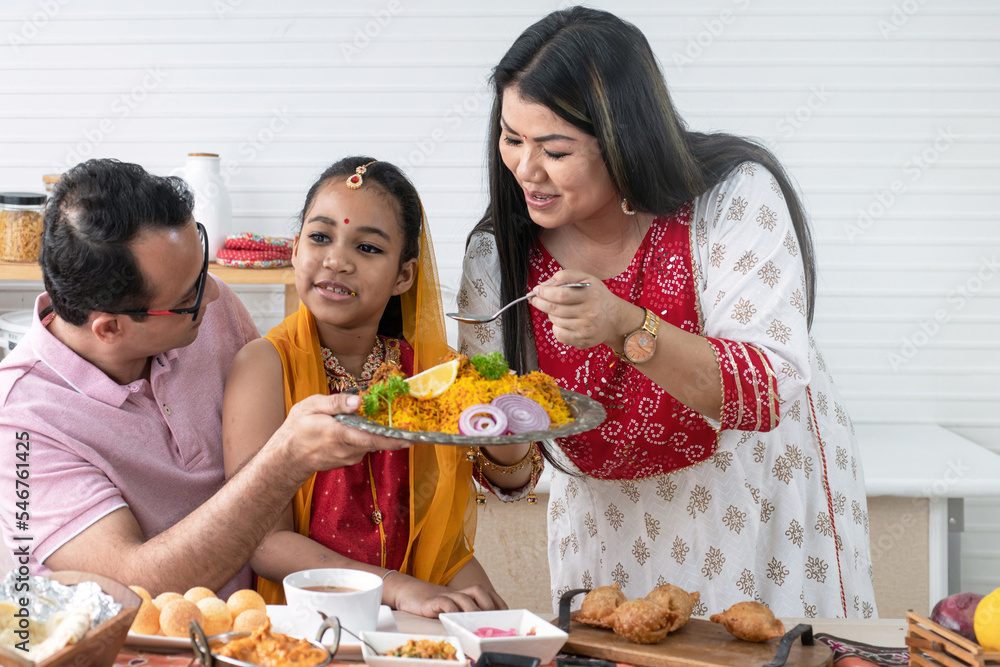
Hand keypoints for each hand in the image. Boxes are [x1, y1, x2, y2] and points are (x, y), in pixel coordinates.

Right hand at [276, 393, 410, 473]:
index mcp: (339, 434)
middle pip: (376, 441)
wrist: (287, 457)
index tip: (411, 437)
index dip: (393, 439)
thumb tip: (358, 400)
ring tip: (384, 417)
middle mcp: (347, 449)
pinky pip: (363, 446)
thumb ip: (335, 403)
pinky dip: (367, 437)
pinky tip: (364, 426)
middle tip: (409, 421)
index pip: (372, 439)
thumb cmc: (297, 429)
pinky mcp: (348, 459)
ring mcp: (349, 457)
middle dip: (392, 432)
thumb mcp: (310, 407)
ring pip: (370, 443)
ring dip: (378, 433)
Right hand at [388, 573, 506, 616]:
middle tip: (492, 618)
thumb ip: (465, 614)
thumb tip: (485, 628)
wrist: (409, 593)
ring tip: (476, 620)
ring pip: (463, 596)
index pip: (487, 593)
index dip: (498, 601)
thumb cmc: (434, 604)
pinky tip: (454, 617)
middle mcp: (458, 593)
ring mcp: (445, 596)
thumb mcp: (452, 607)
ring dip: (472, 608)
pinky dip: (451, 608)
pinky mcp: (432, 602)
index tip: (506, 614)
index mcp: (465, 594)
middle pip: (478, 590)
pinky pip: (444, 602)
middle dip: (488, 604)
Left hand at [529, 270, 642, 350]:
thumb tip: (545, 285)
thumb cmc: (596, 296)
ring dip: (551, 314)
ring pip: (556, 321)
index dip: (545, 293)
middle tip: (535, 299)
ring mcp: (586, 329)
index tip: (536, 290)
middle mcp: (590, 313)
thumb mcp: (586, 279)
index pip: (561, 295)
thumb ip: (565, 276)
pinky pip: (560, 335)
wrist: (614, 318)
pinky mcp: (583, 341)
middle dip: (541, 303)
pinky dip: (556, 327)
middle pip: (556, 309)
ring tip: (558, 309)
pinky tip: (563, 322)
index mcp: (591, 295)